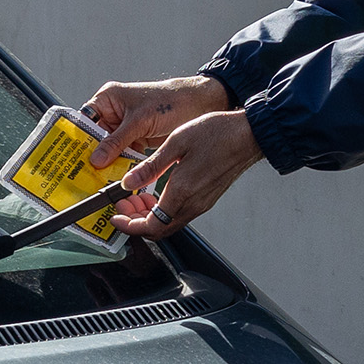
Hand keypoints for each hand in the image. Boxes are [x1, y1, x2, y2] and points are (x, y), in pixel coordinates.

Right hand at [82, 75, 232, 167]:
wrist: (199, 105)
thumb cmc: (171, 101)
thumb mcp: (140, 121)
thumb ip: (117, 141)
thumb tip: (96, 159)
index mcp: (108, 99)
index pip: (85, 120)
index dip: (79, 140)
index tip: (73, 158)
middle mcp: (114, 112)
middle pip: (96, 138)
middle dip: (95, 156)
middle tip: (88, 174)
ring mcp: (125, 127)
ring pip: (110, 149)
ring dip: (109, 163)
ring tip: (103, 179)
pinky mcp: (137, 138)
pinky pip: (124, 154)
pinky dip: (124, 164)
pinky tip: (121, 176)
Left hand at [110, 110, 263, 238]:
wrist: (248, 135)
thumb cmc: (217, 133)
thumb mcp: (175, 143)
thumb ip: (150, 166)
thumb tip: (128, 182)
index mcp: (182, 192)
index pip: (150, 226)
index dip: (129, 226)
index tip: (116, 217)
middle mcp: (193, 204)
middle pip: (158, 230)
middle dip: (136, 222)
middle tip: (123, 204)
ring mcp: (202, 203)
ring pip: (169, 223)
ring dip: (149, 215)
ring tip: (138, 195)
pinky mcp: (207, 199)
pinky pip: (180, 214)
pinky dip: (163, 209)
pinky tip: (157, 192)